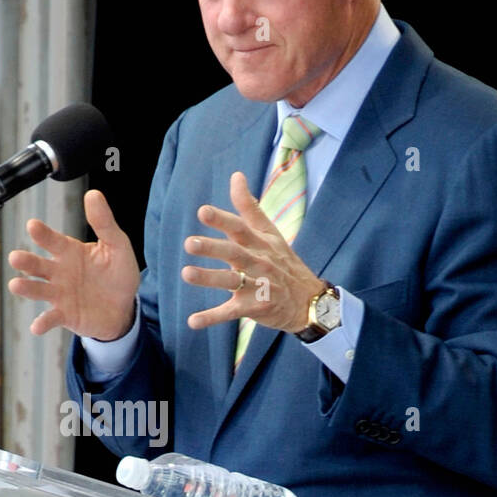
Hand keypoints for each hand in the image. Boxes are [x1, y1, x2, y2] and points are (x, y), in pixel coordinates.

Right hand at [7, 189, 139, 338]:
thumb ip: (104, 222)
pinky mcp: (64, 315)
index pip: (52, 240)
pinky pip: (50, 318)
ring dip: (26, 288)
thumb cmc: (118, 274)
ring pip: (38, 290)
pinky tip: (37, 326)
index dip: (42, 234)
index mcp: (70, 252)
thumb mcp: (117, 245)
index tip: (32, 226)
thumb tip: (93, 194)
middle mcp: (59, 272)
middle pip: (37, 265)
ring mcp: (59, 294)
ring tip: (16, 285)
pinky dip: (42, 322)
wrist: (124, 308)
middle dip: (25, 261)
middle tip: (15, 257)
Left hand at [182, 171, 325, 332]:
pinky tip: (192, 321)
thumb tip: (235, 175)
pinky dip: (212, 317)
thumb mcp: (271, 233)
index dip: (222, 220)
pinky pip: (231, 313)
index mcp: (261, 243)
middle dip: (213, 248)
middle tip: (189, 243)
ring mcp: (258, 286)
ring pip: (231, 281)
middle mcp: (260, 263)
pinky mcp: (255, 308)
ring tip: (186, 273)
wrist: (310, 301)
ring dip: (209, 278)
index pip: (241, 228)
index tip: (202, 211)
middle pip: (235, 253)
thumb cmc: (284, 263)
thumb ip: (249, 207)